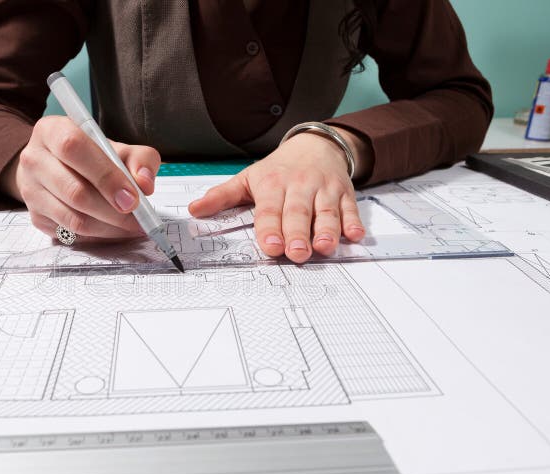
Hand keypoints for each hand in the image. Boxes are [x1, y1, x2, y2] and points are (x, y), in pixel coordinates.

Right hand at [5, 116, 161, 240]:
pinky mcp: (36, 217)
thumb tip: (144, 184)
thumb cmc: (93, 156)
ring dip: (109, 227)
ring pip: (73, 218)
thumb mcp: (119, 148)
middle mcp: (34, 159)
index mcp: (52, 131)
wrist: (61, 168)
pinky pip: (70, 233)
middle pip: (74, 191)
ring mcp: (30, 190)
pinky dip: (99, 236)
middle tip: (138, 220)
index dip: (105, 176)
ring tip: (132, 227)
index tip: (132, 198)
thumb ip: (139, 159)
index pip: (73, 148)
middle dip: (113, 211)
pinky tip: (115, 230)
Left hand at [188, 131, 366, 262]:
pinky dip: (353, 222)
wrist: (316, 144)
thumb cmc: (279, 169)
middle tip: (296, 253)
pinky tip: (354, 235)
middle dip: (297, 233)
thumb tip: (194, 210)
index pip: (269, 209)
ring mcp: (324, 190)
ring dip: (327, 230)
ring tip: (323, 247)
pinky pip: (350, 209)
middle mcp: (299, 186)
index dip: (269, 228)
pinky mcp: (345, 194)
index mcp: (272, 185)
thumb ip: (222, 197)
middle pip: (298, 212)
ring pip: (326, 212)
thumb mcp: (248, 178)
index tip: (269, 246)